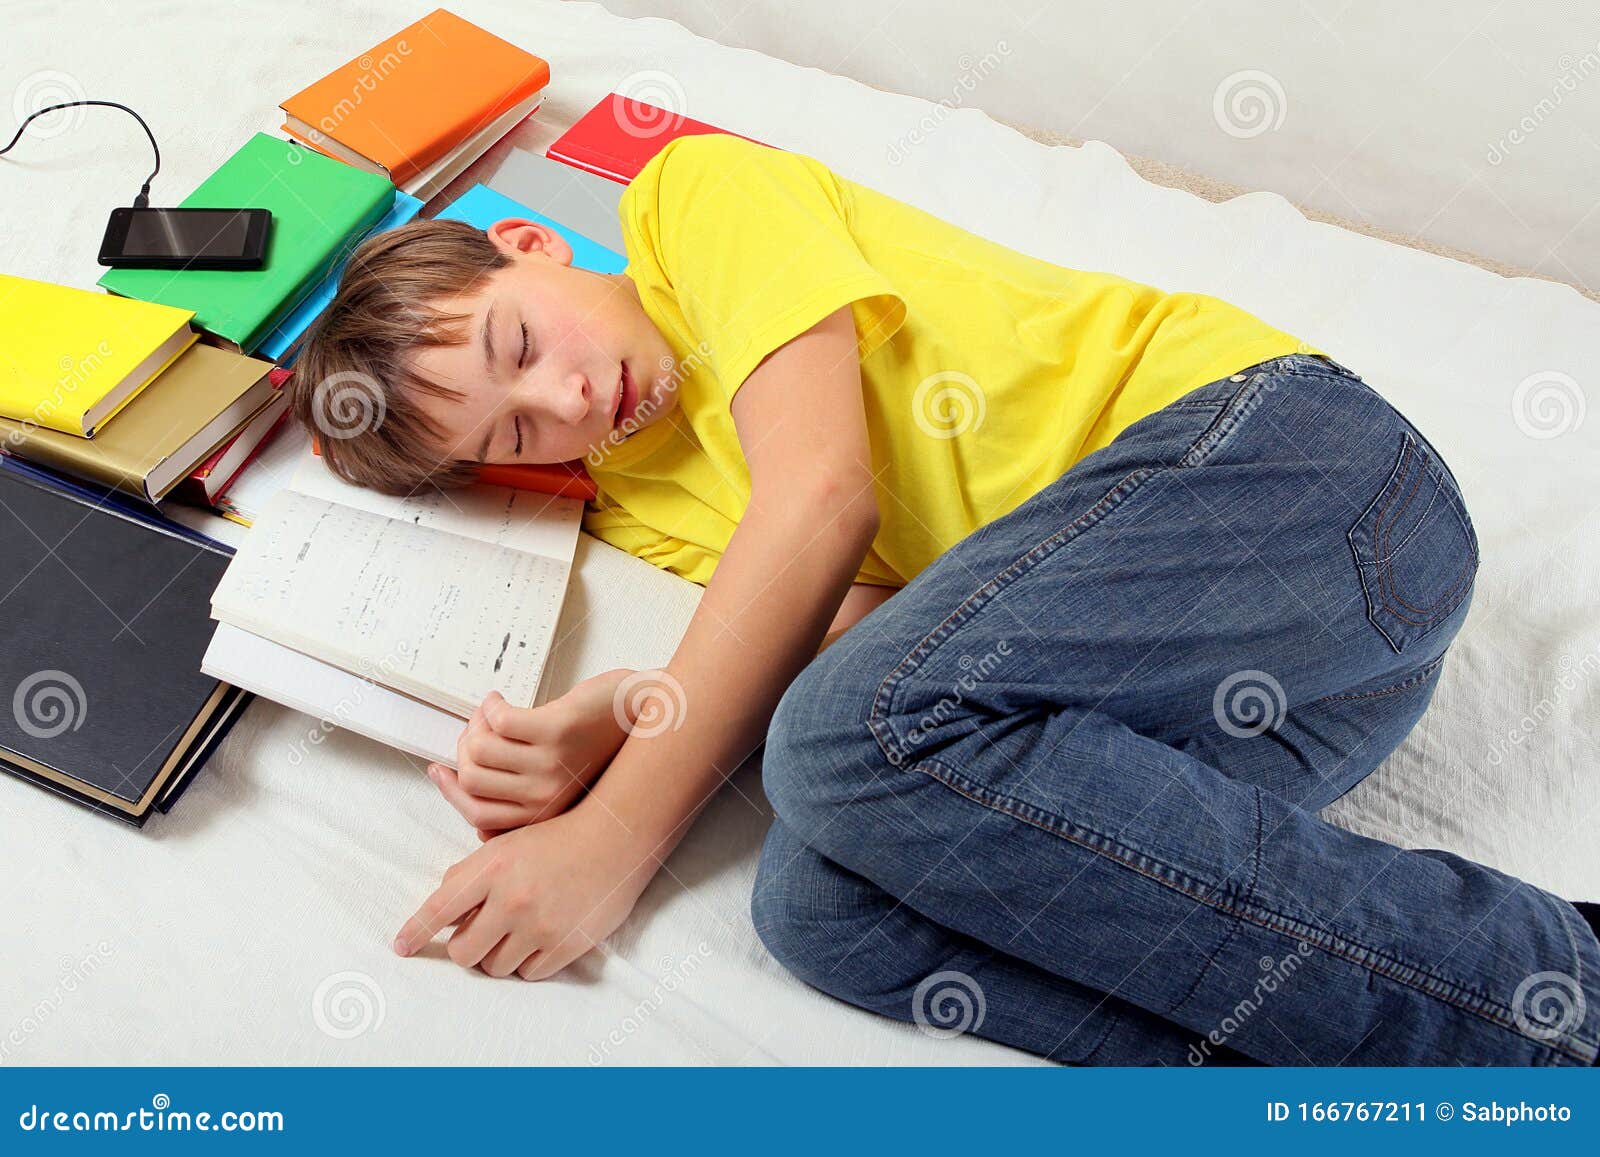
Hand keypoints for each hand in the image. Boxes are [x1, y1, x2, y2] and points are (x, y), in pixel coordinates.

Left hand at [393, 805, 655, 979]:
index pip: (439, 908)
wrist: (615, 839)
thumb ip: (470, 875)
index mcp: (491, 868)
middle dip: (466, 947)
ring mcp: (539, 926)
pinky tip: (540, 937)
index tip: (401, 947)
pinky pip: (528, 973)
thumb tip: (445, 916)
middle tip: (480, 935)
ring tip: (516, 931)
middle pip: (464, 953)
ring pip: (495, 967)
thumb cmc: (557, 839)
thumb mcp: (506, 845)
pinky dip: (528, 961)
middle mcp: (511, 900)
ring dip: (498, 955)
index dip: (415, 932)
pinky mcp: (565, 945)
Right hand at [431, 668, 638, 835]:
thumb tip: (468, 797)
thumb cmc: (601, 746)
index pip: (477, 814)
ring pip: (479, 749)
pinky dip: (491, 706)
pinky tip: (500, 700)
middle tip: (476, 728)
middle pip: (472, 779)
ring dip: (476, 723)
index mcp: (543, 814)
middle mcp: (545, 797)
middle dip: (463, 749)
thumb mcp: (561, 784)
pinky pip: (499, 721)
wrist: (645, 716)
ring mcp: (550, 765)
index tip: (440, 768)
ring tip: (491, 712)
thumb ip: (522, 798)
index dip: (451, 790)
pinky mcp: (555, 731)